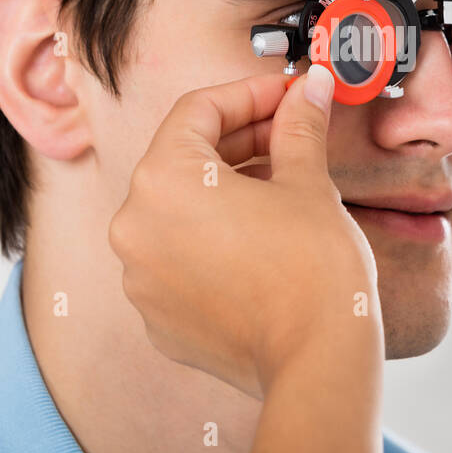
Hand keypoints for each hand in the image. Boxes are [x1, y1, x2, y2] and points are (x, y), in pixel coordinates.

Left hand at [108, 64, 381, 401]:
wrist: (317, 361)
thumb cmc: (311, 274)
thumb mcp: (307, 182)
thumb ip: (298, 126)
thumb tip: (309, 91)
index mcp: (163, 180)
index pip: (199, 110)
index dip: (251, 94)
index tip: (288, 96)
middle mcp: (135, 226)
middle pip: (185, 158)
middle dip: (241, 140)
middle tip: (291, 132)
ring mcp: (141, 277)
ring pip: (180, 210)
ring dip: (226, 190)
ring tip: (282, 186)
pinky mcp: (157, 316)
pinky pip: (180, 257)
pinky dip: (214, 239)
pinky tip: (261, 238)